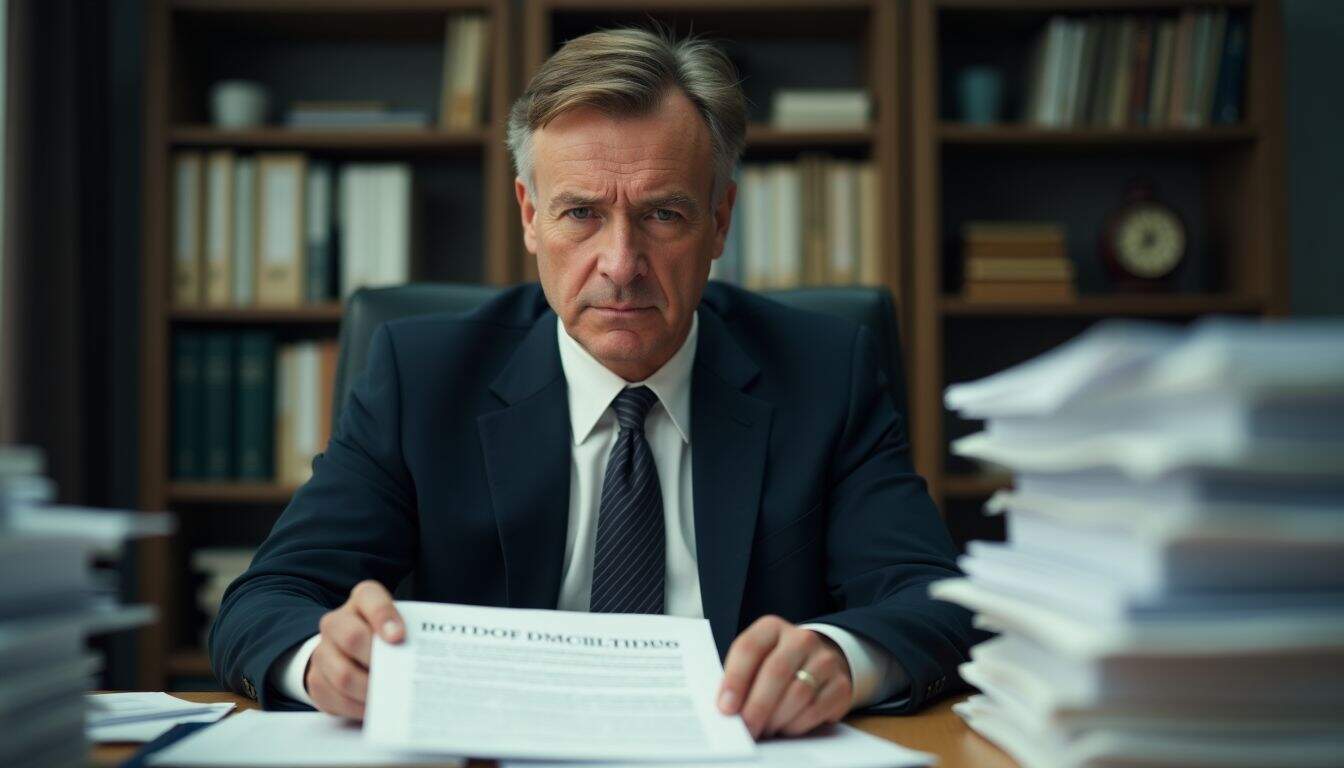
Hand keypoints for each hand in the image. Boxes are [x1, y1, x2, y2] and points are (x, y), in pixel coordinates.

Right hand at [306, 580, 403, 718]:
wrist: (349, 651)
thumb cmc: (385, 636)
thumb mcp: (400, 624)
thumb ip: (411, 632)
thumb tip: (426, 658)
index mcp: (363, 600)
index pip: (370, 597)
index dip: (383, 616)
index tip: (399, 637)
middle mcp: (337, 621)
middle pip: (352, 637)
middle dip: (377, 661)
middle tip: (398, 677)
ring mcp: (322, 650)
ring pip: (343, 675)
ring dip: (370, 690)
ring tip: (391, 697)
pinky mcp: (316, 679)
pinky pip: (335, 697)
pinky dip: (358, 707)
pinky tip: (375, 707)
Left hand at [716, 616, 851, 738]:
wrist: (817, 664)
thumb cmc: (775, 667)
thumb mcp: (755, 663)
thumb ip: (740, 681)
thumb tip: (728, 710)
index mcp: (771, 628)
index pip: (749, 648)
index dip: (735, 680)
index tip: (726, 708)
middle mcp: (801, 639)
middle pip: (776, 671)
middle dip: (757, 706)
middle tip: (746, 729)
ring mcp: (824, 659)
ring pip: (798, 693)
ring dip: (776, 718)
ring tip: (764, 729)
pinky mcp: (841, 684)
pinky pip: (816, 709)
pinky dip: (797, 724)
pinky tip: (786, 727)